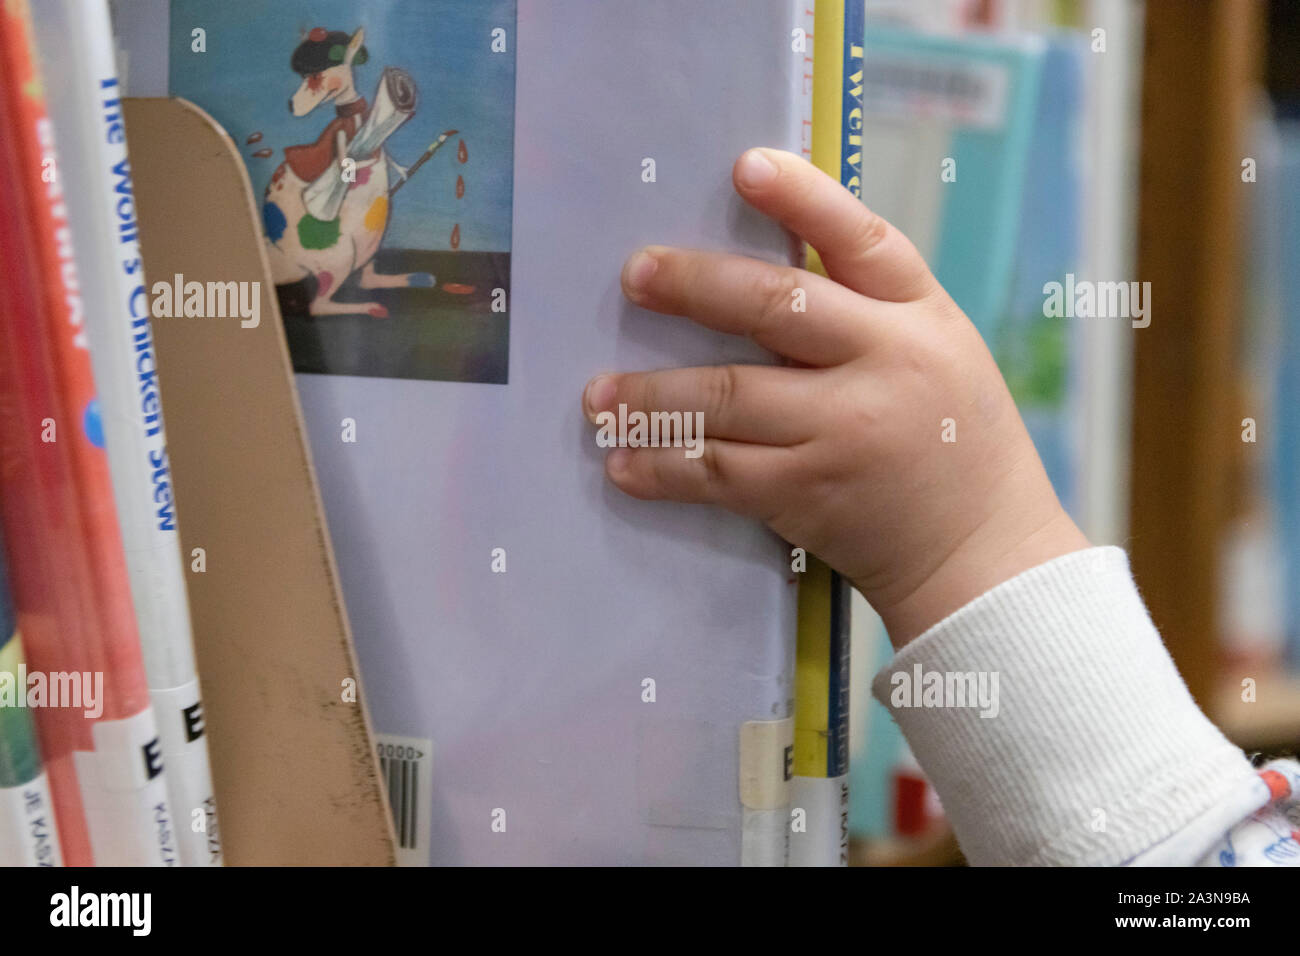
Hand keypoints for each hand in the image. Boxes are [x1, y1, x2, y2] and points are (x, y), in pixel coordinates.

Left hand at [581, 148, 1088, 646]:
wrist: (984, 552)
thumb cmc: (953, 440)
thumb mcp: (938, 350)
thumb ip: (869, 310)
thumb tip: (759, 269)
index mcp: (922, 315)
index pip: (862, 239)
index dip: (802, 197)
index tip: (744, 166)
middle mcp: (886, 364)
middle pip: (776, 306)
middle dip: (694, 286)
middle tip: (634, 274)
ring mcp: (844, 431)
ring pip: (728, 396)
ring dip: (652, 393)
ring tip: (598, 394)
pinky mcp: (810, 494)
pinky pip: (719, 473)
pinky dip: (664, 467)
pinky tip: (623, 463)